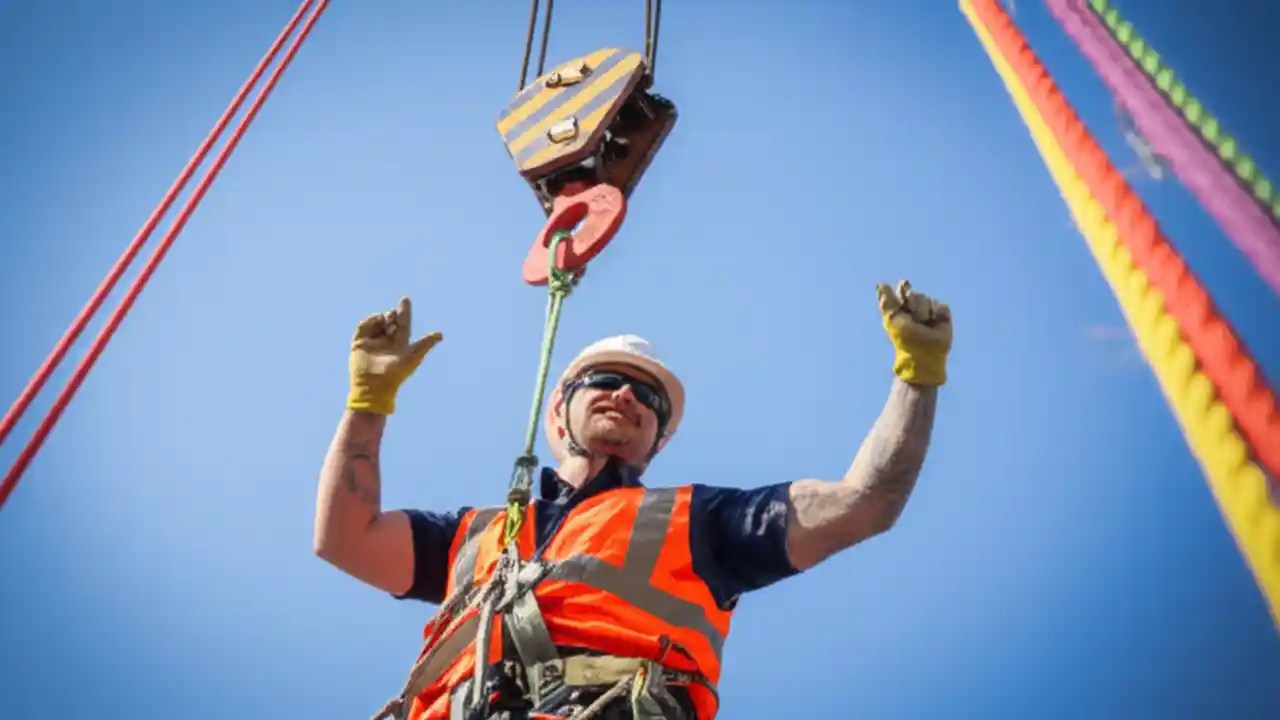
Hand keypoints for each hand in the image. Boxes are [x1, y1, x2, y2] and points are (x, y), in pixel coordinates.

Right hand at [346, 297, 441, 414]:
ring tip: (386, 322)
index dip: (404, 311)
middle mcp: (386, 341)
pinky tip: (375, 321)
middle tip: (393, 318)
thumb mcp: (413, 356)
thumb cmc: (396, 373)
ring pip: (376, 321)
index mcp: (400, 343)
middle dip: (392, 315)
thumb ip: (425, 344)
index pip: (403, 323)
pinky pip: (362, 327)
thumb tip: (441, 334)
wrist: (375, 386)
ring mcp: (372, 341)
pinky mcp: (359, 343)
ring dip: (381, 318)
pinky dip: (369, 321)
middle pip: (390, 320)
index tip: (405, 299)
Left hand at [876, 280, 951, 385]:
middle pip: (914, 293)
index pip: (902, 289)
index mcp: (901, 308)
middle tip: (912, 319)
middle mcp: (914, 307)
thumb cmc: (905, 339)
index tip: (903, 293)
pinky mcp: (942, 315)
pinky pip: (940, 305)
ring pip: (926, 298)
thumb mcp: (892, 319)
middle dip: (912, 305)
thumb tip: (881, 284)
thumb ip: (887, 302)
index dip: (903, 290)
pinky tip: (935, 324)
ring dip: (923, 312)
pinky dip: (937, 314)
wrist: (924, 353)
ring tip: (923, 325)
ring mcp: (928, 310)